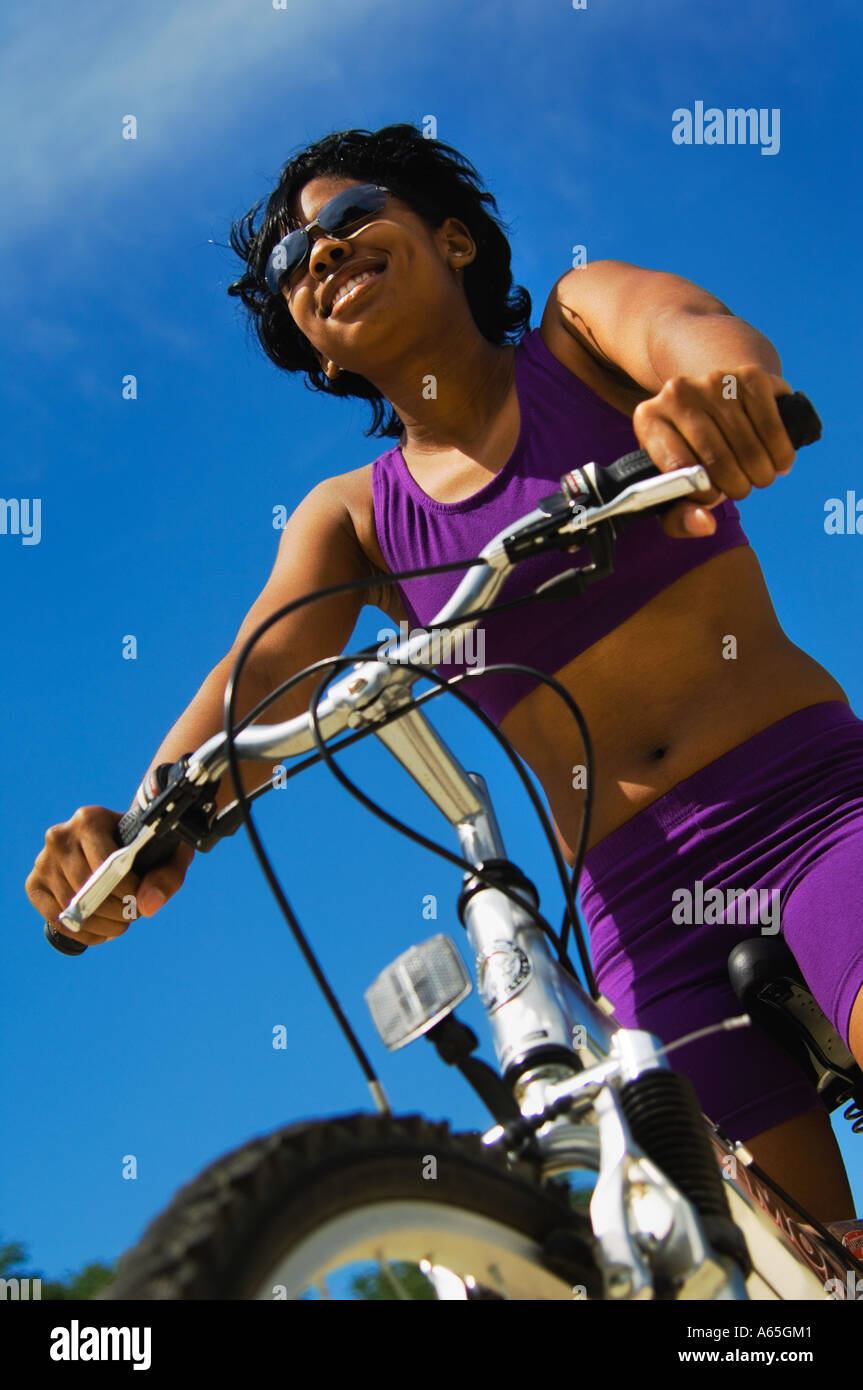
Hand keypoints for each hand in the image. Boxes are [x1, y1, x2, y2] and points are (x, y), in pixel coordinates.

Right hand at [25, 806, 193, 946]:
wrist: (119, 844)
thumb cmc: (145, 848)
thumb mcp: (167, 854)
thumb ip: (166, 876)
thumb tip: (146, 905)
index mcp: (89, 818)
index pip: (105, 863)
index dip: (127, 890)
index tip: (140, 899)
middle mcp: (59, 836)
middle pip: (87, 887)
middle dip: (116, 911)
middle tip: (132, 916)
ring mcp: (43, 861)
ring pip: (72, 907)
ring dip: (102, 925)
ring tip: (120, 924)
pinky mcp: (34, 884)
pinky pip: (56, 919)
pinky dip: (82, 933)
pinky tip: (101, 932)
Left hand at [630, 365, 795, 538]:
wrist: (716, 400)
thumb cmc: (693, 453)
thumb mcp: (675, 488)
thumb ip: (680, 517)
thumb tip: (706, 524)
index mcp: (649, 419)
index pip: (679, 468)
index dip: (703, 493)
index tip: (712, 498)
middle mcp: (677, 393)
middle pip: (718, 459)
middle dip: (738, 487)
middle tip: (742, 489)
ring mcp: (714, 381)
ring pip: (748, 446)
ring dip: (761, 473)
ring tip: (759, 476)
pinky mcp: (749, 377)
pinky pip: (771, 427)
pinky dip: (780, 453)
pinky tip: (778, 461)